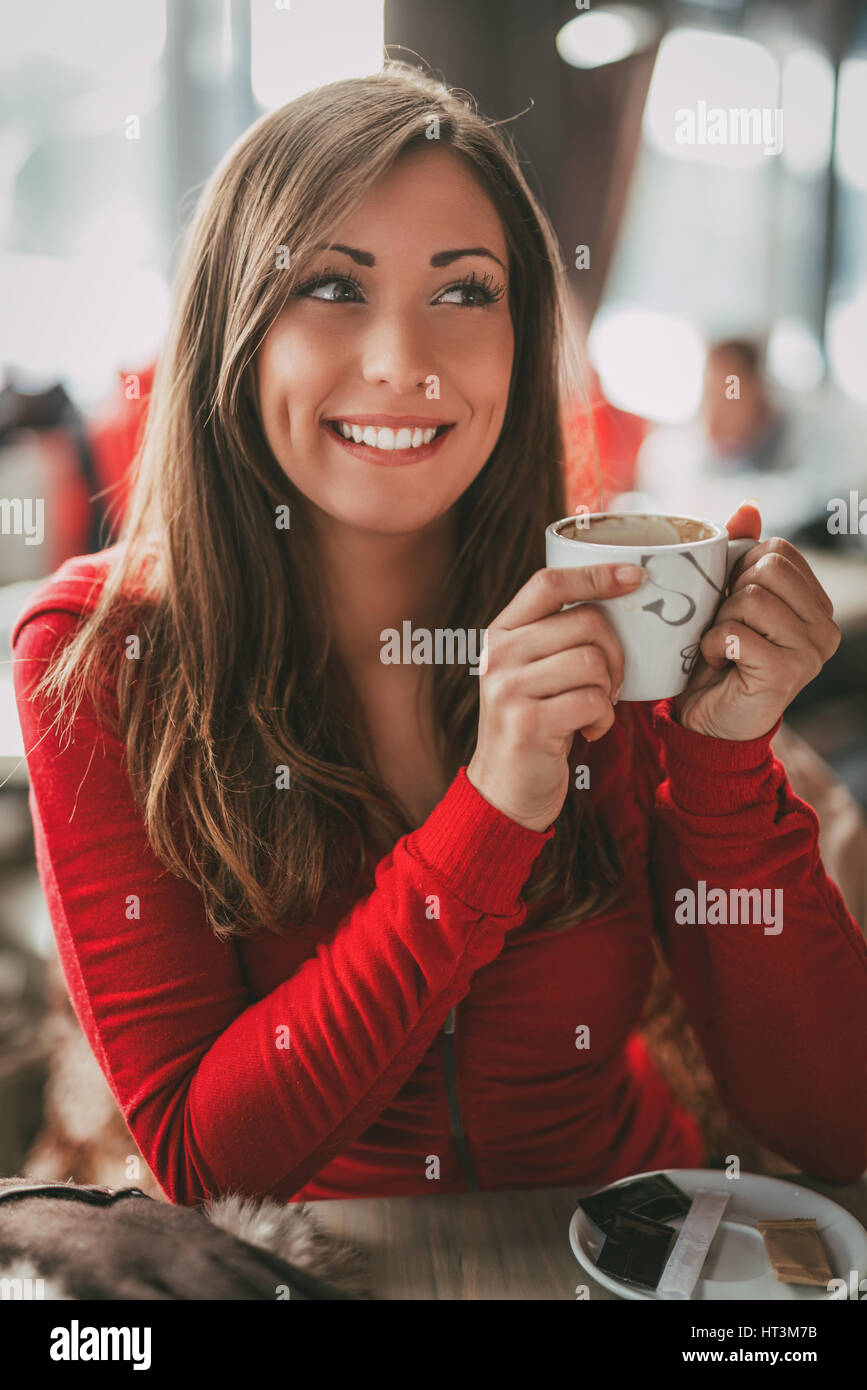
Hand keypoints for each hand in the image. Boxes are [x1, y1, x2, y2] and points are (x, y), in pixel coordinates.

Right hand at [466, 563, 643, 831]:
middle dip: (615, 654)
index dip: (595, 575)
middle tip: (609, 685)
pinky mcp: (528, 722)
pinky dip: (604, 719)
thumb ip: (555, 638)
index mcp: (500, 633)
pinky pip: (593, 701)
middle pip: (586, 623)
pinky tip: (589, 732)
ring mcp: (509, 688)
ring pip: (593, 662)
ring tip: (594, 711)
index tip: (634, 576)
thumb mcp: (530, 673)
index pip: (548, 584)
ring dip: (608, 691)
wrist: (504, 791)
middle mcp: (498, 655)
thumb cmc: (533, 725)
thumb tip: (623, 596)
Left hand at [672, 501, 840, 740]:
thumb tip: (749, 507)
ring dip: (719, 621)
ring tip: (724, 647)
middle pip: (766, 569)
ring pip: (750, 598)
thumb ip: (741, 553)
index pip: (777, 550)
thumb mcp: (727, 600)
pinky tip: (721, 663)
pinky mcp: (787, 672)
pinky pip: (735, 631)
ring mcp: (811, 651)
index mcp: (816, 604)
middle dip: (730, 594)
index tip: (730, 601)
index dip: (740, 568)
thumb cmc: (718, 660)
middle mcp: (825, 627)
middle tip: (725, 626)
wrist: (708, 724)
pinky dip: (714, 645)